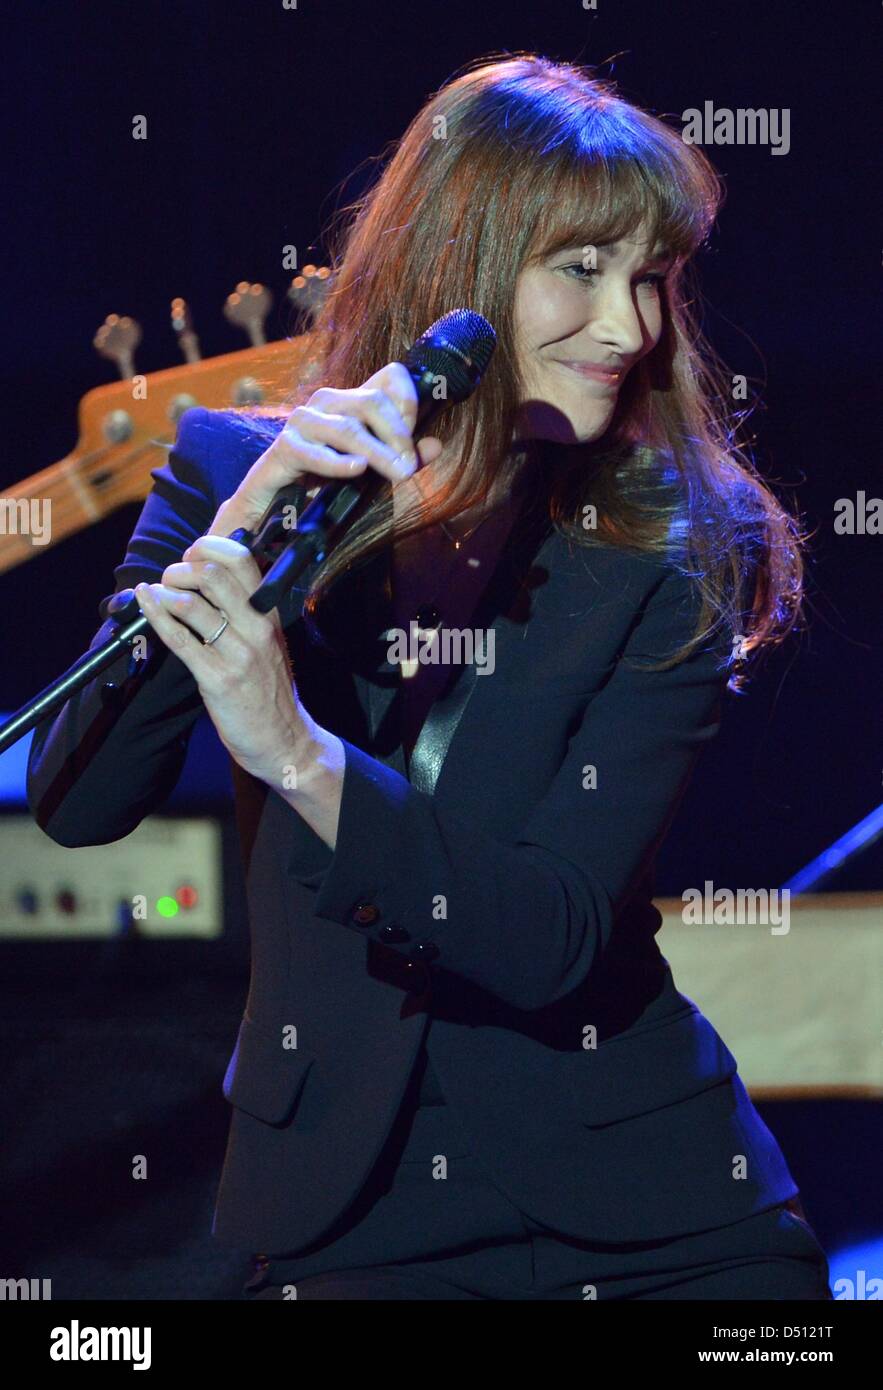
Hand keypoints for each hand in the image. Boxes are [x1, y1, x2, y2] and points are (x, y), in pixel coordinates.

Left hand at [134, 535, 317, 783]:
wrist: (284, 738)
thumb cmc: (268, 689)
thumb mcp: (266, 641)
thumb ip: (242, 610)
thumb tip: (203, 578)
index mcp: (268, 613)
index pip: (241, 558)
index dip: (207, 547)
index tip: (191, 557)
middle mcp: (257, 627)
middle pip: (212, 574)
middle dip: (179, 569)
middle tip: (170, 580)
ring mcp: (239, 653)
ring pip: (193, 604)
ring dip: (164, 593)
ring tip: (156, 596)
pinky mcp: (218, 679)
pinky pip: (180, 639)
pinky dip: (155, 615)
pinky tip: (145, 602)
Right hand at [208, 360, 444, 537]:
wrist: (274, 504)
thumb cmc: (326, 479)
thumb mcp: (372, 467)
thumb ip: (403, 456)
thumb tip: (436, 445)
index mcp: (352, 401)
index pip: (390, 376)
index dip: (408, 400)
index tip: (416, 434)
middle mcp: (328, 402)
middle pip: (371, 402)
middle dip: (397, 435)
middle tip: (409, 468)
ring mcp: (303, 422)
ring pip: (347, 428)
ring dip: (377, 453)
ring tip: (397, 474)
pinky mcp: (284, 447)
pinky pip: (313, 452)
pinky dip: (337, 463)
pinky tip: (357, 469)